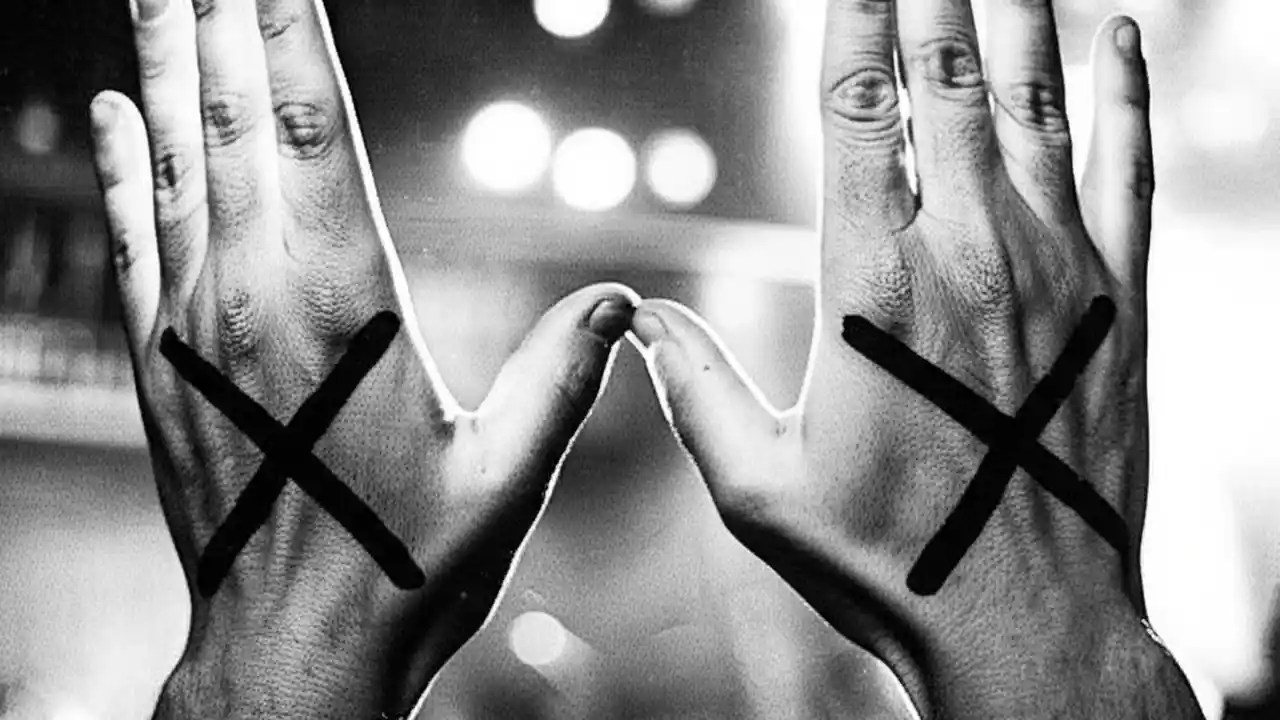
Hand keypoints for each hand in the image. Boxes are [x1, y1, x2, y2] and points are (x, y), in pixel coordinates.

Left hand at [89, 0, 635, 716]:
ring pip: (171, 161)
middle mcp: (252, 292)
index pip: (304, 122)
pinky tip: (112, 109)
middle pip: (223, 117)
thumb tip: (620, 300)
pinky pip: (133, 236)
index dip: (285, 25)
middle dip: (213, 14)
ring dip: (160, 63)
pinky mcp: (160, 362)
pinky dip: (121, 165)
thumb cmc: (406, 565)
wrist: (291, 652)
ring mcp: (194, 324)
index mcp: (343, 301)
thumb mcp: (510, 472)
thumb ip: (563, 373)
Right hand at [633, 3, 1201, 717]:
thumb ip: (698, 387)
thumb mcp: (758, 486)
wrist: (1027, 619)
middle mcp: (970, 253)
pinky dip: (1125, 95)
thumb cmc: (883, 557)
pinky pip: (1129, 167)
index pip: (858, 107)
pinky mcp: (1122, 301)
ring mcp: (1058, 269)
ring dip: (1015, 15)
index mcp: (873, 285)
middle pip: (948, 79)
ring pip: (1034, 105)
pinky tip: (1122, 36)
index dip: (851, 15)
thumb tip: (640, 318)